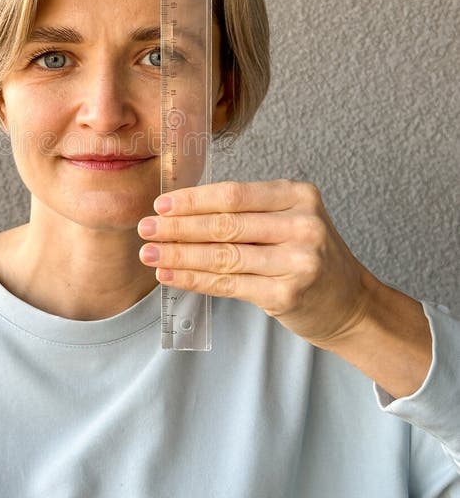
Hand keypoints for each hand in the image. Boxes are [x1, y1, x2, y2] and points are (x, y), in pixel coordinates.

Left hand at [138, 179, 370, 346]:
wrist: (351, 303)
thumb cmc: (309, 256)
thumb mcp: (290, 219)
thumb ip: (248, 211)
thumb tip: (181, 209)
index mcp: (299, 195)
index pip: (234, 194)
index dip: (193, 199)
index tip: (161, 204)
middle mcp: (302, 225)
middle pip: (225, 224)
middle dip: (178, 227)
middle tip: (145, 228)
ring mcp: (297, 261)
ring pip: (222, 255)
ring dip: (179, 254)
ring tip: (149, 253)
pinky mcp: (287, 294)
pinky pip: (228, 284)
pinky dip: (194, 279)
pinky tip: (170, 275)